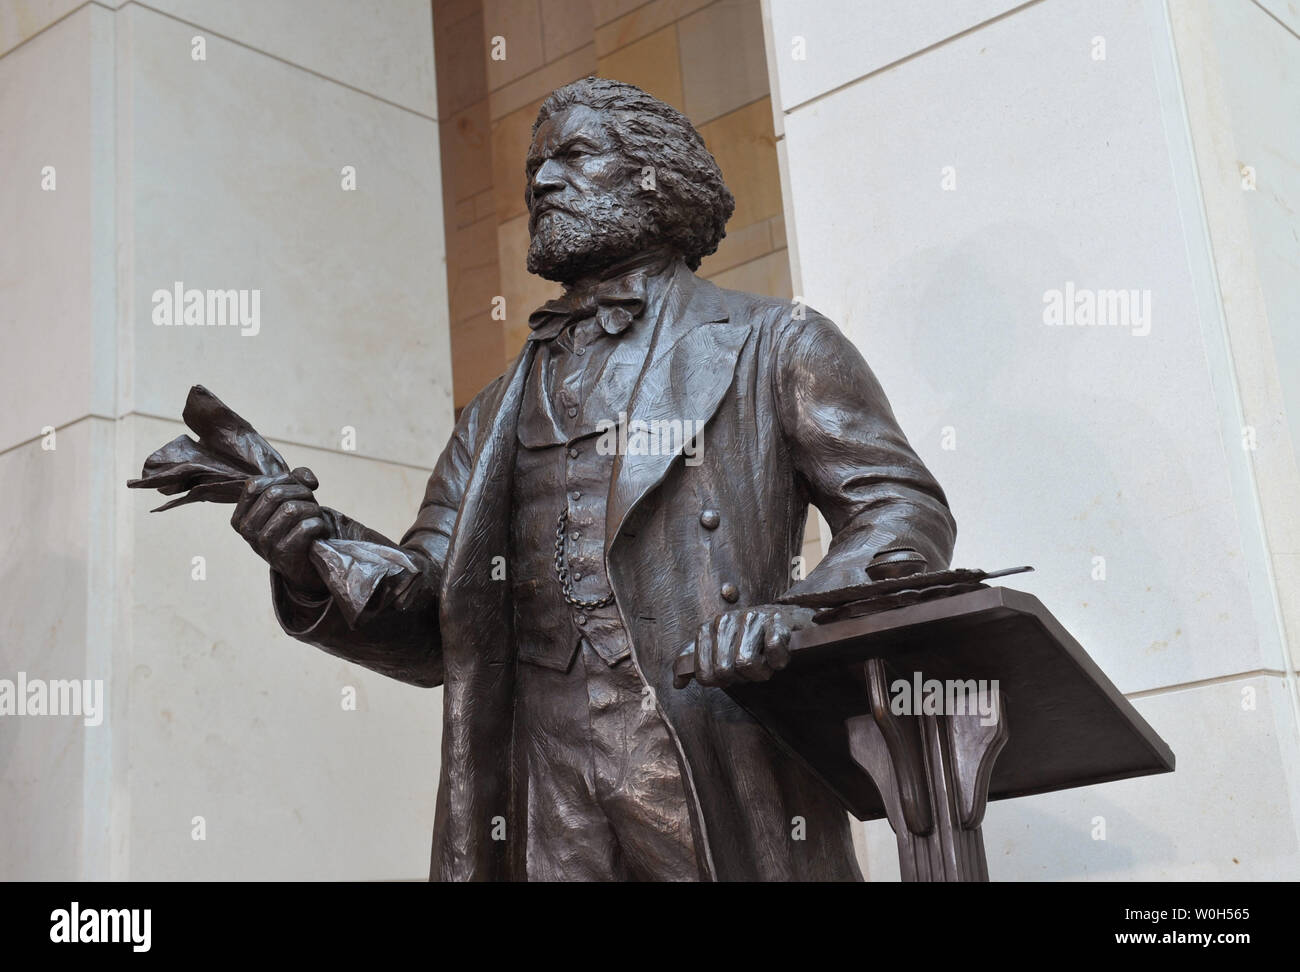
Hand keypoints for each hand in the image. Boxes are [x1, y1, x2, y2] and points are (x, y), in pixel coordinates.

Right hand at [231, 467, 329, 594]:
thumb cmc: (296, 526)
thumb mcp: (291, 499)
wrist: (305, 565)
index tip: (298, 487)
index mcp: (240, 517)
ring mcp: (263, 544)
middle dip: (301, 493)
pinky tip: (320, 531)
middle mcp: (247, 532)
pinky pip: (305, 527)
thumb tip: (307, 479)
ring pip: (291, 509)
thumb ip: (296, 479)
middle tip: (312, 502)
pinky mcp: (283, 554)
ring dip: (313, 509)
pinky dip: (319, 524)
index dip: (282, 479)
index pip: (255, 484)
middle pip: (274, 494)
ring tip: (317, 516)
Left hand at [675, 605, 814, 688]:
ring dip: (761, 671)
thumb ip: (696, 662)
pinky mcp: (777, 620)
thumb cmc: (751, 638)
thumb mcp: (718, 648)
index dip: (721, 681)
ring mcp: (751, 617)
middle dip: (742, 678)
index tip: (734, 673)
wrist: (787, 619)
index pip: (705, 674)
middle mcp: (726, 620)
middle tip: (753, 667)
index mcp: (709, 628)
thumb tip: (677, 684)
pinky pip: (772, 649)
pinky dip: (778, 659)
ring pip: (746, 664)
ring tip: (766, 661)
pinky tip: (779, 654)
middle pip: (725, 671)